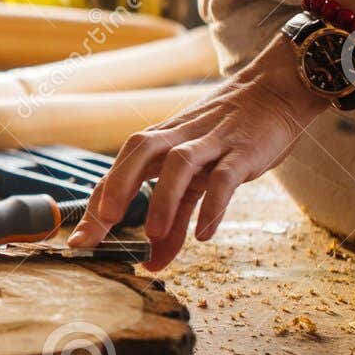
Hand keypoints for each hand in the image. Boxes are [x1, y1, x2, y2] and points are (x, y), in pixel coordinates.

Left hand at [67, 37, 329, 267]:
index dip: (96, 204)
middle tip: (104, 222)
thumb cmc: (227, 137)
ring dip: (163, 200)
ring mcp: (211, 143)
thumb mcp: (195, 173)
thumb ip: (175, 217)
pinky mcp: (244, 151)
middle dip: (117, 187)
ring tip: (153, 236)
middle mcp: (179, 138)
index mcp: (160, 141)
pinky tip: (204, 234)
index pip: (120, 170)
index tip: (79, 242)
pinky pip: (225, 176)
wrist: (276, 92)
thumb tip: (153, 262)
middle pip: (139, 153)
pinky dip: (214, 205)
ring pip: (179, 164)